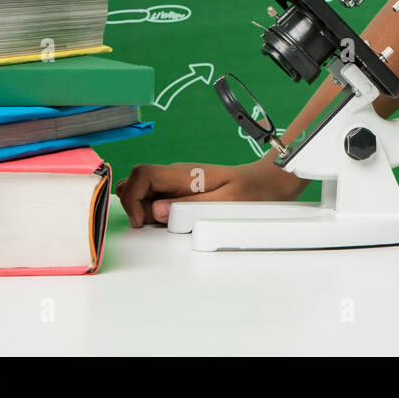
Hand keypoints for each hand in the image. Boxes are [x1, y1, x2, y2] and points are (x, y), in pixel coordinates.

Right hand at [115, 160, 303, 226]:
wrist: (266, 183)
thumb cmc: (250, 192)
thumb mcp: (224, 204)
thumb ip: (189, 207)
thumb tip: (156, 211)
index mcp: (184, 173)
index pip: (142, 174)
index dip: (132, 197)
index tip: (141, 221)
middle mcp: (176, 174)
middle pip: (135, 182)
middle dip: (135, 205)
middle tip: (155, 223)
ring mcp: (177, 180)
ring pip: (142, 190)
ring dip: (143, 208)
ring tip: (167, 221)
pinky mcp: (180, 188)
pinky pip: (155, 197)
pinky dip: (154, 209)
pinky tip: (173, 218)